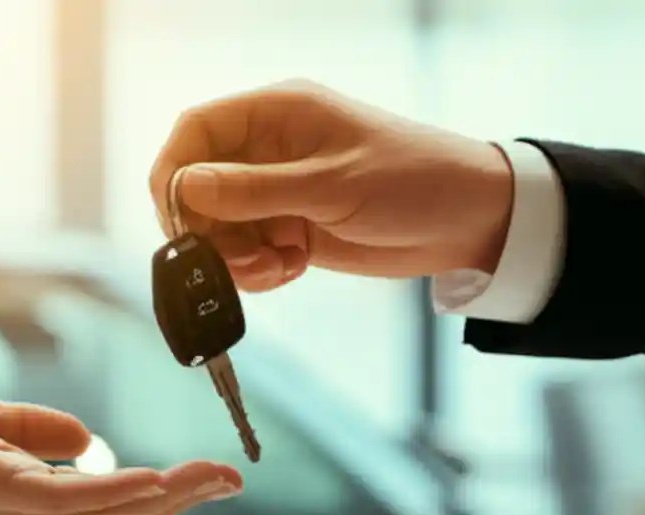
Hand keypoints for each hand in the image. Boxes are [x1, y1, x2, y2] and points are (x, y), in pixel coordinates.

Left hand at [0, 353, 241, 514]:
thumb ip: (32, 428)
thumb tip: (88, 439)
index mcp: (17, 491)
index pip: (102, 501)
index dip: (159, 492)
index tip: (209, 473)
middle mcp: (14, 508)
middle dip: (177, 500)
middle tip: (232, 479)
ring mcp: (1, 503)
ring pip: (99, 512)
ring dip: (162, 497)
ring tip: (213, 478)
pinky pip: (61, 497)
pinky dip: (113, 490)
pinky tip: (156, 478)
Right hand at [150, 80, 514, 290]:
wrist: (471, 221)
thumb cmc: (412, 181)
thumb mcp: (331, 185)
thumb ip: (254, 190)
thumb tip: (185, 187)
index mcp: (277, 114)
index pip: (197, 130)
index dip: (173, 171)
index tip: (174, 218)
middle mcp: (270, 150)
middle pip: (200, 186)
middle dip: (206, 229)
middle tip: (229, 260)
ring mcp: (280, 191)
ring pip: (221, 227)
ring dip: (233, 257)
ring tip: (272, 268)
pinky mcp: (293, 228)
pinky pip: (249, 252)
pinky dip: (259, 270)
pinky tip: (291, 270)